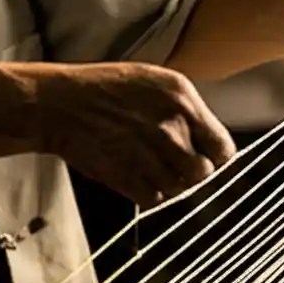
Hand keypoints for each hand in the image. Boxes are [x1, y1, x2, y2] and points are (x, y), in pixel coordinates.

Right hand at [23, 62, 236, 207]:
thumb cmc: (105, 89)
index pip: (224, 147)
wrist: (59, 105)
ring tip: (148, 167)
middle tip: (172, 164)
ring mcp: (152, 155)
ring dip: (168, 184)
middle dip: (191, 172)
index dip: (216, 158)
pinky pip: (155, 200)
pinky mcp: (130, 177)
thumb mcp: (155, 82)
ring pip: (180, 189)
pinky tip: (135, 176)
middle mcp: (173, 128)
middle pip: (203, 173)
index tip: (207, 159)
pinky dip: (148, 194)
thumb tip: (209, 137)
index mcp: (183, 99)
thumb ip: (188, 110)